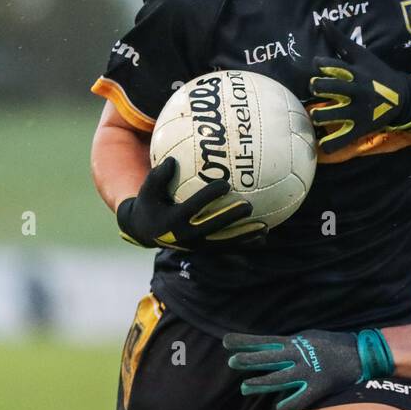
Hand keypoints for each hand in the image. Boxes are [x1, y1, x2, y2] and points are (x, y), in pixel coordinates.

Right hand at [116, 157, 259, 248]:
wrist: (146, 232)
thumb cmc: (150, 204)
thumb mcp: (147, 191)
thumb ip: (158, 176)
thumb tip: (171, 159)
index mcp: (173, 221)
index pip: (194, 207)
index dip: (209, 197)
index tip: (225, 185)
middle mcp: (186, 236)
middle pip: (213, 227)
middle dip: (231, 218)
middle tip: (248, 206)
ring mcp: (197, 245)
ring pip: (224, 241)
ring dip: (244, 236)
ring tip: (264, 228)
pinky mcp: (204, 250)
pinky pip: (227, 247)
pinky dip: (244, 243)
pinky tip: (262, 237)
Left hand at [224, 328, 394, 409]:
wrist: (362, 353)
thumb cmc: (334, 344)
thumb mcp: (310, 337)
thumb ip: (292, 343)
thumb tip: (273, 346)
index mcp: (296, 342)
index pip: (266, 341)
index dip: (246, 342)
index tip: (226, 342)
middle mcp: (299, 356)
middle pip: (270, 358)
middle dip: (250, 360)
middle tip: (232, 362)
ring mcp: (309, 371)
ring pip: (281, 378)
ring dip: (262, 382)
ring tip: (245, 387)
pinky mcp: (319, 385)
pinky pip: (301, 397)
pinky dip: (289, 404)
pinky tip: (278, 409)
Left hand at [309, 18, 410, 153]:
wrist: (404, 98)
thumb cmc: (378, 73)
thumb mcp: (362, 55)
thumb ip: (339, 40)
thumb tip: (322, 20)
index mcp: (354, 72)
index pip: (328, 65)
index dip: (318, 65)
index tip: (318, 67)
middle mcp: (355, 91)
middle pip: (324, 87)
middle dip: (315, 87)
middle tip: (316, 89)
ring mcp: (357, 111)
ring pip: (327, 114)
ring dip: (317, 115)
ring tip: (317, 114)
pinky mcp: (360, 129)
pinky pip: (339, 140)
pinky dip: (328, 144)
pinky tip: (322, 142)